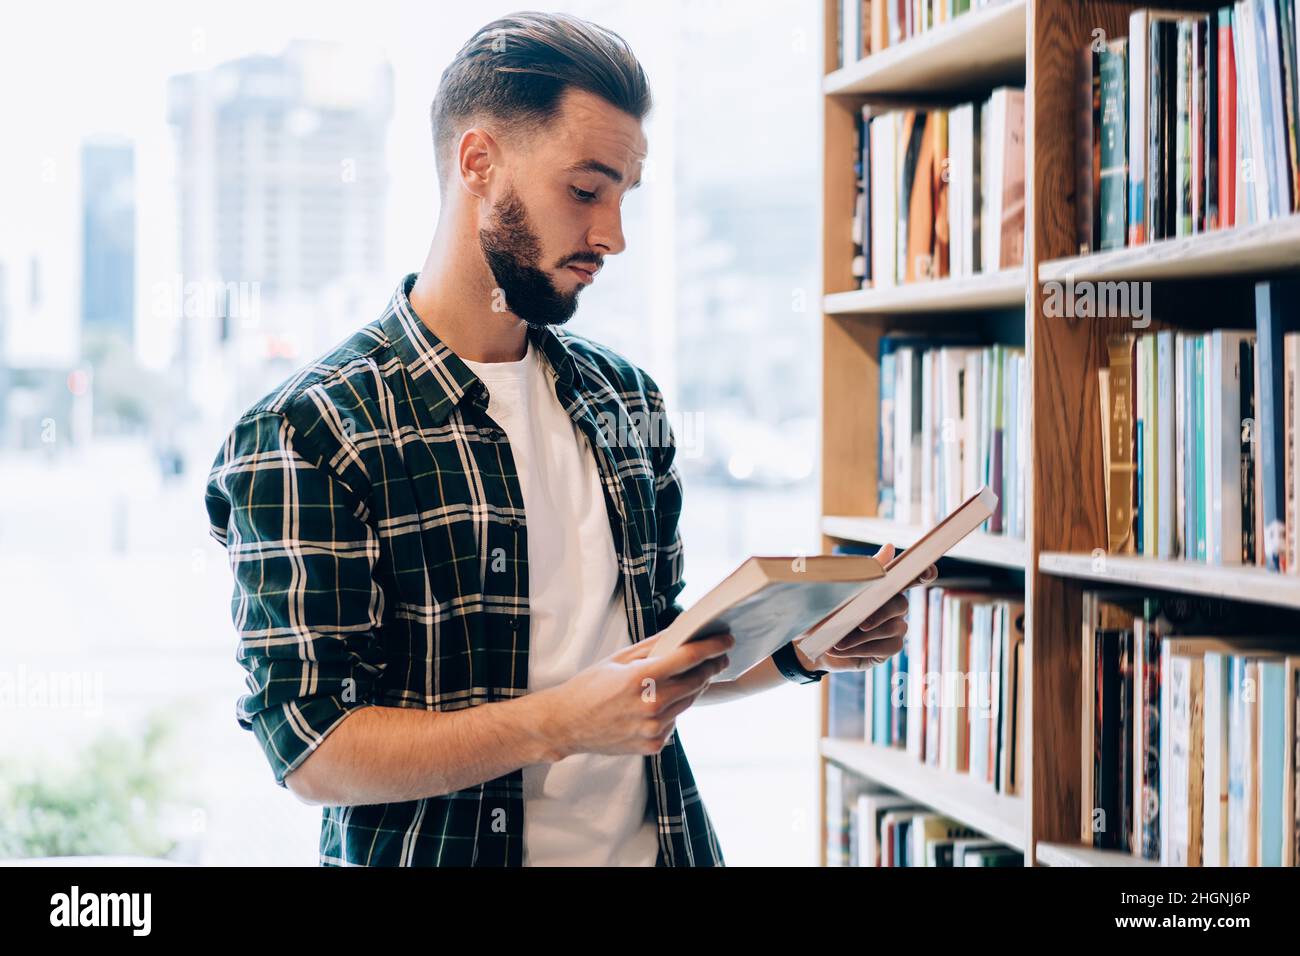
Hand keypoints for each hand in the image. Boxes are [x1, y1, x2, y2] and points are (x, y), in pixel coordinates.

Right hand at [536, 630, 734, 759]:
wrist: (567, 724)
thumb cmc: (589, 687)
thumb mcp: (618, 659)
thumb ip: (652, 647)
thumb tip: (680, 633)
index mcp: (641, 678)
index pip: (689, 658)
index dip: (712, 648)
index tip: (726, 640)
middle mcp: (650, 705)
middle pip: (695, 682)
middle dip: (710, 667)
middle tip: (719, 657)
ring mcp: (653, 728)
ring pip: (688, 703)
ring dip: (693, 688)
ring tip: (691, 676)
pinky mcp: (653, 744)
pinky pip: (675, 722)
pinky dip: (674, 710)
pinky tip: (662, 703)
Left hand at [796, 543, 936, 673]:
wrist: (810, 642)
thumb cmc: (824, 610)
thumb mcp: (836, 590)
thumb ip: (864, 571)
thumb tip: (889, 547)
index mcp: (883, 587)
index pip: (910, 577)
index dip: (923, 573)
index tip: (928, 571)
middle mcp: (894, 606)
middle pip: (901, 604)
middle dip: (880, 613)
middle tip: (860, 623)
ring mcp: (894, 628)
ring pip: (893, 628)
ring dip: (861, 636)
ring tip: (837, 640)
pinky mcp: (888, 648)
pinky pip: (886, 647)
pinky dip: (860, 648)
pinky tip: (840, 649)